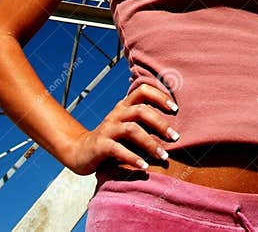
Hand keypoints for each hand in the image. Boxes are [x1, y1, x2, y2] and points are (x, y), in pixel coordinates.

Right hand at [65, 84, 179, 175]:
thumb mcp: (126, 124)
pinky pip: (118, 149)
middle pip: (141, 110)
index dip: (160, 96)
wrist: (81, 151)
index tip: (175, 108)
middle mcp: (117, 113)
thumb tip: (173, 122)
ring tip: (163, 156)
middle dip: (160, 123)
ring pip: (132, 129)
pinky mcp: (100, 145)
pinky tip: (144, 166)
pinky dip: (133, 158)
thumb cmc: (112, 138)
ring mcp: (108, 129)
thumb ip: (143, 120)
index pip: (142, 90)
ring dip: (150, 143)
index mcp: (124, 105)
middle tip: (175, 137)